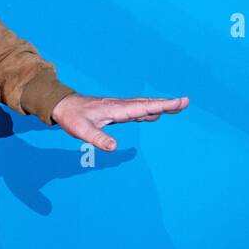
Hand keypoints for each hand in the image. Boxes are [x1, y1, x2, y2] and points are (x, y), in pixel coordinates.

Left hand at [51, 93, 188, 151]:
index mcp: (116, 109)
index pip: (143, 107)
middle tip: (185, 102)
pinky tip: (154, 113)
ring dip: (160, 105)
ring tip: (177, 105)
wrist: (62, 105)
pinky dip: (149, 109)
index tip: (180, 102)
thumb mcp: (82, 130)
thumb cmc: (72, 118)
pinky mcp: (115, 110)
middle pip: (147, 104)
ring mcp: (118, 107)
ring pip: (143, 105)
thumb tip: (114, 147)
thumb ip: (98, 138)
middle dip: (166, 103)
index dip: (162, 105)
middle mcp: (120, 106)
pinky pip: (136, 109)